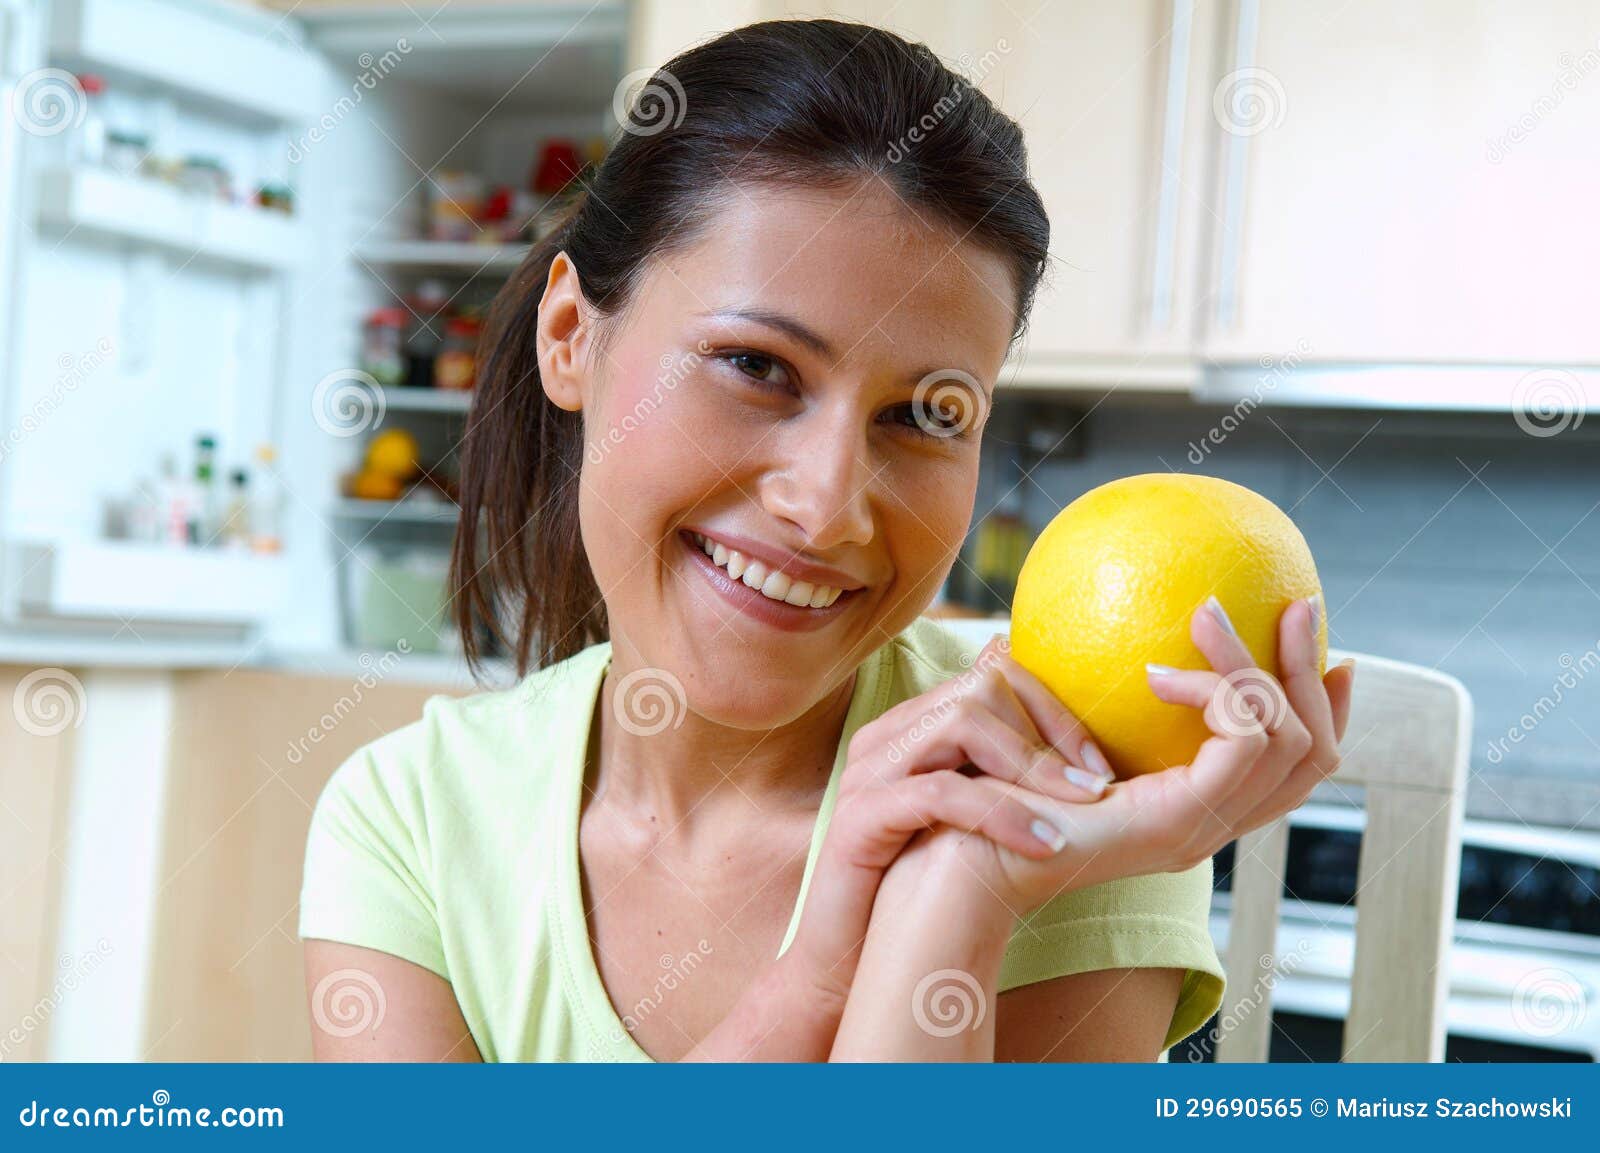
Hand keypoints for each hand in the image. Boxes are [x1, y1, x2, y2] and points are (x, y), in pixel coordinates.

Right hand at [782, 637, 1118, 1002]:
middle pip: (979, 688)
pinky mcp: (858, 818)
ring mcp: (867, 773)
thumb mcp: (969, 825)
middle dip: (1049, 732)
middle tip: (1095, 786)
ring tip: (1079, 810)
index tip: (1098, 765)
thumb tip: (1077, 756)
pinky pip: (938, 793)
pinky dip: (1001, 813)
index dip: (1052, 708)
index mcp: (911, 728)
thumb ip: (1004, 781)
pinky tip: (1045, 845)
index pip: (989, 673)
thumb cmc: (914, 893)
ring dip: (1032, 767)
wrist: (843, 960)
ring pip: (958, 725)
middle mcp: (886, 737)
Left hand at [891, 596, 1355, 917]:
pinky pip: (1241, 737)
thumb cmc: (1002, 789)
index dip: (1326, 711)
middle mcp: (1214, 825)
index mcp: (1197, 807)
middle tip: (1298, 607)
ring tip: (1207, 615)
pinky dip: (1215, 690)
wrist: (971, 853)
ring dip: (1253, 664)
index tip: (1329, 653)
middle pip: (1313, 757)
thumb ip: (1110, 700)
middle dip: (1309, 675)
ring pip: (1284, 737)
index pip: (1295, 770)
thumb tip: (1126, 635)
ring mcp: (1204, 828)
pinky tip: (1158, 672)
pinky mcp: (1182, 819)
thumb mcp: (1067, 734)